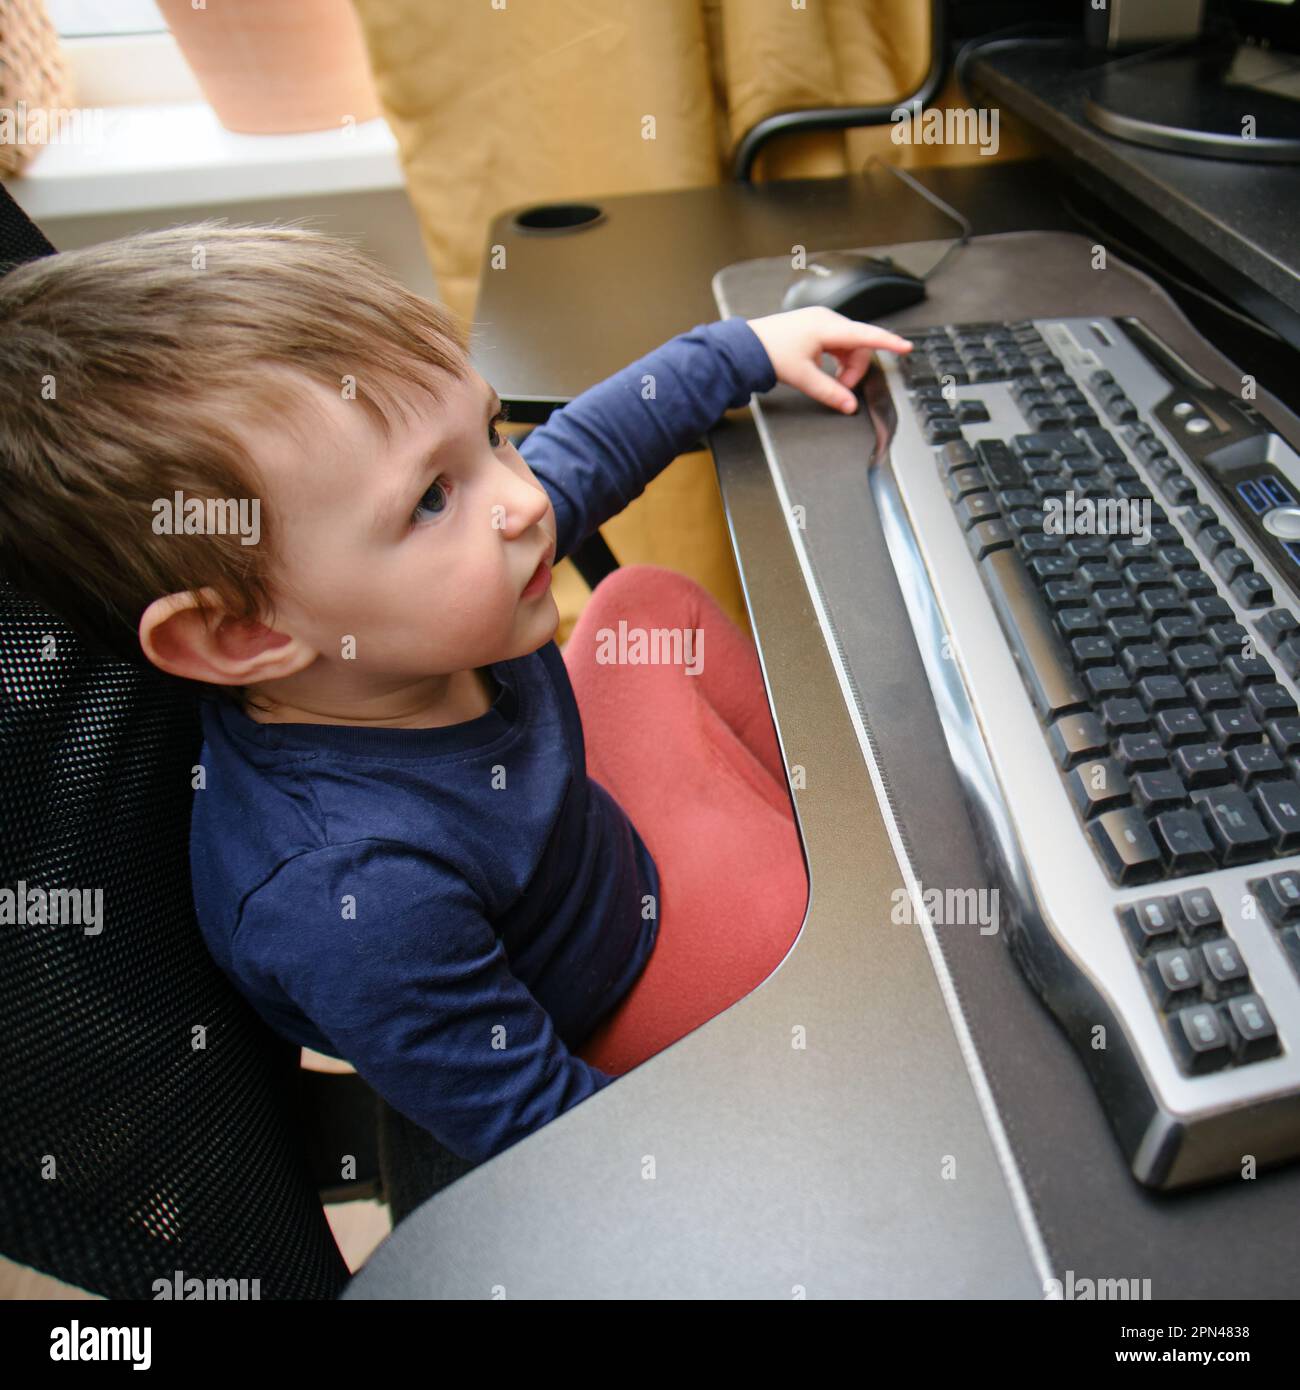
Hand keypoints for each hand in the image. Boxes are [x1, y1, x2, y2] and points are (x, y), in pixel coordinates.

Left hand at [747, 306, 912, 414]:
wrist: (747, 346)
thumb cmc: (771, 353)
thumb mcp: (803, 377)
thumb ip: (830, 392)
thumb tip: (849, 405)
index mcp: (827, 326)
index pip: (866, 335)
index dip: (888, 342)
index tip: (906, 347)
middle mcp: (827, 320)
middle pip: (858, 345)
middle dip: (855, 369)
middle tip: (841, 388)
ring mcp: (821, 322)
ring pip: (848, 346)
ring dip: (846, 366)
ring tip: (832, 381)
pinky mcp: (815, 328)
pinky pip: (837, 344)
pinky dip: (837, 360)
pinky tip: (826, 370)